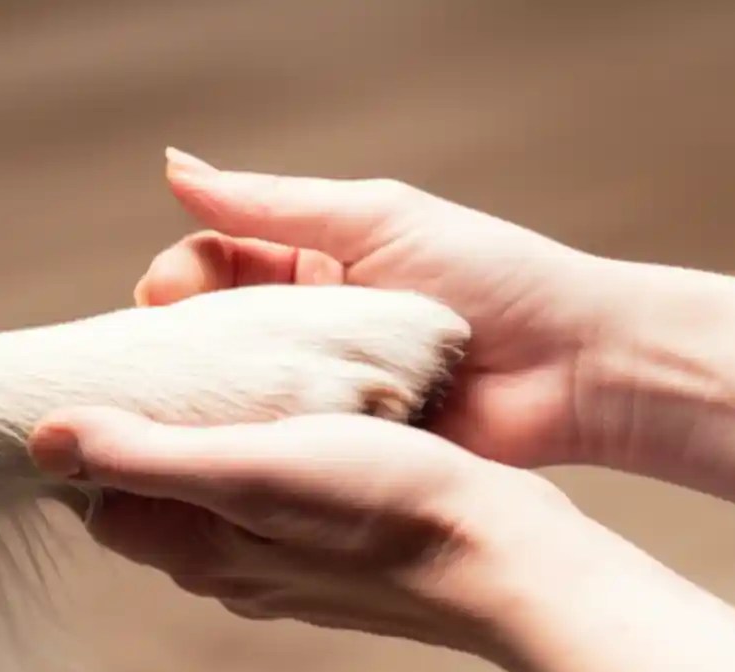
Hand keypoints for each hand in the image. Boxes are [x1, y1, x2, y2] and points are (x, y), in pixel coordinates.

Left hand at [29, 407, 582, 658]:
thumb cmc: (381, 505)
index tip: (103, 381)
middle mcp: (238, 566)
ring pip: (220, 493)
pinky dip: (267, 452)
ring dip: (212, 440)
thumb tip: (45, 440)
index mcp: (203, 551)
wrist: (504, 553)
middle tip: (161, 366)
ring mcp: (289, 561)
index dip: (92, 444)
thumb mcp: (251, 468)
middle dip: (148, 437)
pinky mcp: (336, 542)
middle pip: (160, 498)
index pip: (106, 504)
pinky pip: (275, 493)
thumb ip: (145, 456)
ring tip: (226, 376)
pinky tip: (297, 412)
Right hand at [139, 149, 618, 466]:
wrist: (575, 367)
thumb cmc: (492, 276)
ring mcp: (327, 386)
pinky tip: (218, 442)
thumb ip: (273, 201)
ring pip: (241, 386)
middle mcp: (313, 323)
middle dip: (181, 334)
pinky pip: (283, 440)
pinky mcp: (347, 441)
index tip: (160, 294)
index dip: (183, 275)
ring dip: (208, 389)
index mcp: (318, 260)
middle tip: (158, 352)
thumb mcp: (376, 219)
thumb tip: (176, 165)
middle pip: (217, 325)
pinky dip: (251, 438)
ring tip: (174, 401)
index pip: (221, 260)